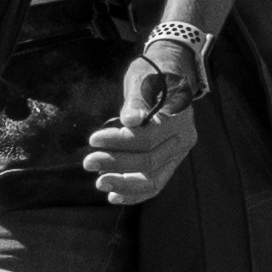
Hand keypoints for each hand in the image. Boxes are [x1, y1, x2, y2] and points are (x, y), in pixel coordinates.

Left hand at [87, 67, 198, 205]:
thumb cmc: (152, 75)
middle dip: (116, 164)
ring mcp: (178, 154)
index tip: (94, 139)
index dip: (119, 142)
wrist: (170, 76)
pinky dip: (134, 193)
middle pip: (149, 161)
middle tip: (88, 162)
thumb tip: (130, 120)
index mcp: (179, 119)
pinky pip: (154, 184)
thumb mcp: (142, 80)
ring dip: (124, 184)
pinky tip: (114, 196)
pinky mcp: (168, 163)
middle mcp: (183, 140)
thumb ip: (136, 101)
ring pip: (153, 179)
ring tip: (99, 183)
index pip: (148, 138)